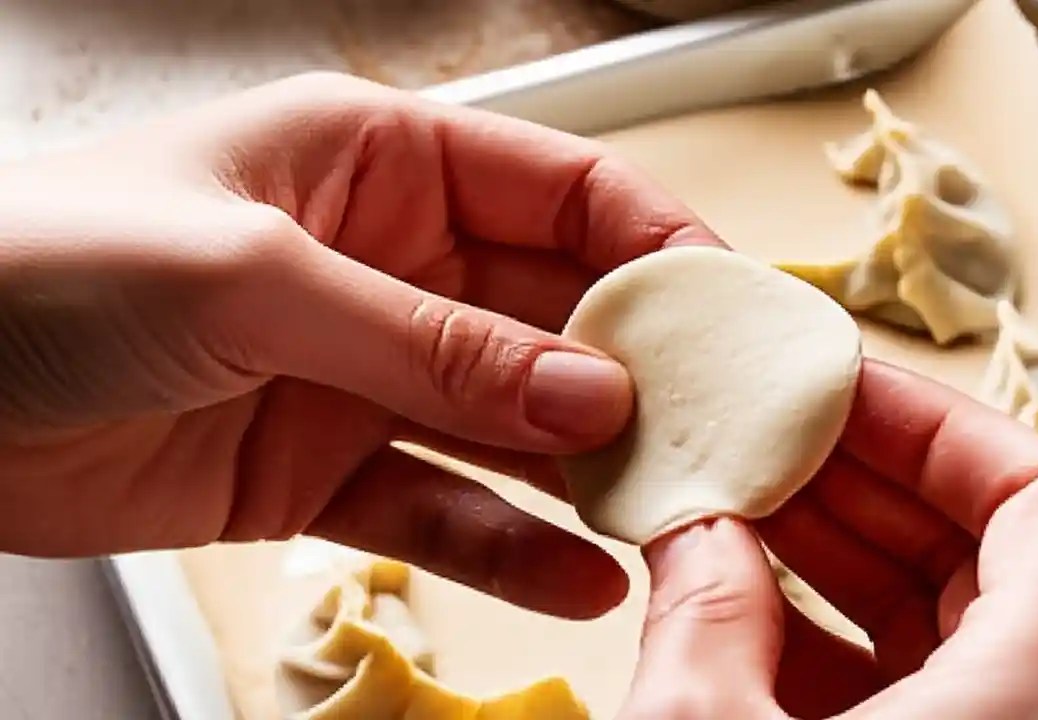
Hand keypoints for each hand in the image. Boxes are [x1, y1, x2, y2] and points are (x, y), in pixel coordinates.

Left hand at [0, 72, 719, 619]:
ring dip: (590, 469)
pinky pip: (443, 505)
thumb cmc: (42, 266)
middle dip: (640, 374)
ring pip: (511, 420)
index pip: (564, 187)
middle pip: (555, 314)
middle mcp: (390, 262)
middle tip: (720, 434)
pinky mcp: (324, 466)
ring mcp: (364, 371)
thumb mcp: (256, 281)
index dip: (658, 243)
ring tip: (672, 514)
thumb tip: (586, 389)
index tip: (731, 313)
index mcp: (380, 163)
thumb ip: (429, 342)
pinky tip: (577, 575)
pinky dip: (509, 545)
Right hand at [618, 361, 1037, 719]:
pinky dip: (841, 638)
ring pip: (962, 618)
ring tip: (742, 515)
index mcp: (1030, 697)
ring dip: (850, 554)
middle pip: (1004, 547)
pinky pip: (927, 685)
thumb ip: (703, 613)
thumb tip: (694, 527)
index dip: (946, 427)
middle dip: (875, 482)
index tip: (839, 398)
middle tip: (774, 445)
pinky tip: (742, 609)